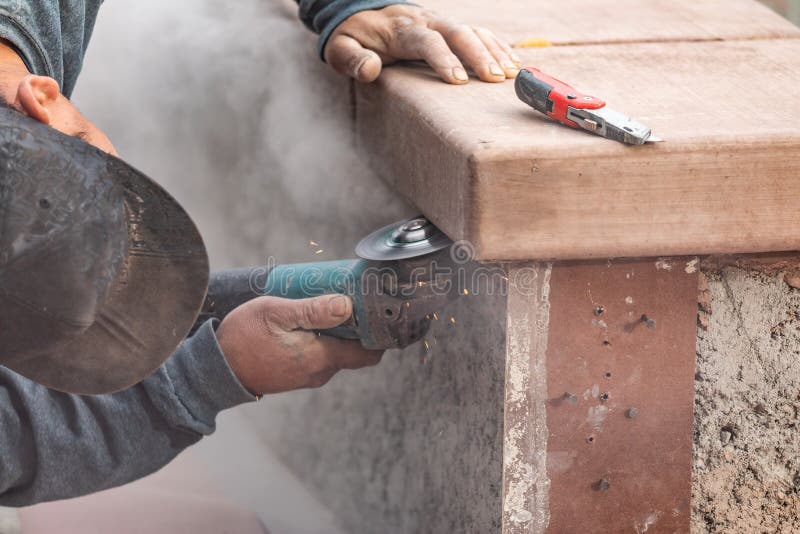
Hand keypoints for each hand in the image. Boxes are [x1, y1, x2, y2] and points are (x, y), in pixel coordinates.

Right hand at [216, 294, 382, 394]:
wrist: (215, 368)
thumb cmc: (243, 338)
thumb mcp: (277, 313)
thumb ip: (313, 310)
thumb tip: (348, 306)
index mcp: (322, 358)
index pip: (370, 353)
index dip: (381, 333)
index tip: (381, 309)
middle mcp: (320, 371)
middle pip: (355, 349)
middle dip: (359, 324)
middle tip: (354, 295)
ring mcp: (308, 375)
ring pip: (337, 350)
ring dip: (339, 329)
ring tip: (331, 300)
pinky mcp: (297, 373)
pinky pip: (321, 354)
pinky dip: (323, 337)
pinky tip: (312, 317)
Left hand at [324, 5, 520, 83]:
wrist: (362, 12)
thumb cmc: (352, 36)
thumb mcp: (340, 48)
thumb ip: (352, 59)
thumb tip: (370, 69)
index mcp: (401, 30)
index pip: (426, 41)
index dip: (443, 59)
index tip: (458, 81)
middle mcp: (426, 21)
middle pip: (458, 32)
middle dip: (478, 54)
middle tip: (494, 79)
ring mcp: (441, 22)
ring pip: (473, 31)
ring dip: (493, 51)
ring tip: (509, 75)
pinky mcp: (450, 28)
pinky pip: (479, 32)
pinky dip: (497, 46)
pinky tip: (512, 63)